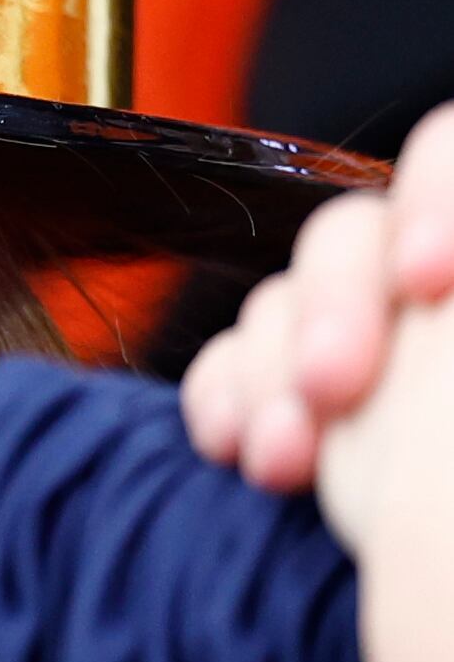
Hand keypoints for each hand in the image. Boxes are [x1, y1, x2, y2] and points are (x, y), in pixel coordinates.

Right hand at [181, 104, 453, 498]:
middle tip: (337, 394)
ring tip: (285, 463)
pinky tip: (239, 452)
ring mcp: (380, 351)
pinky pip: (237, 364)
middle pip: (359, 235)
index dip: (440, 197)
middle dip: (335, 311)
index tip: (432, 283)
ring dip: (273, 376)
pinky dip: (229, 399)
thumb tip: (440, 308)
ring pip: (288, 301)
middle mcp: (443, 302)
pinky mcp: (311, 404)